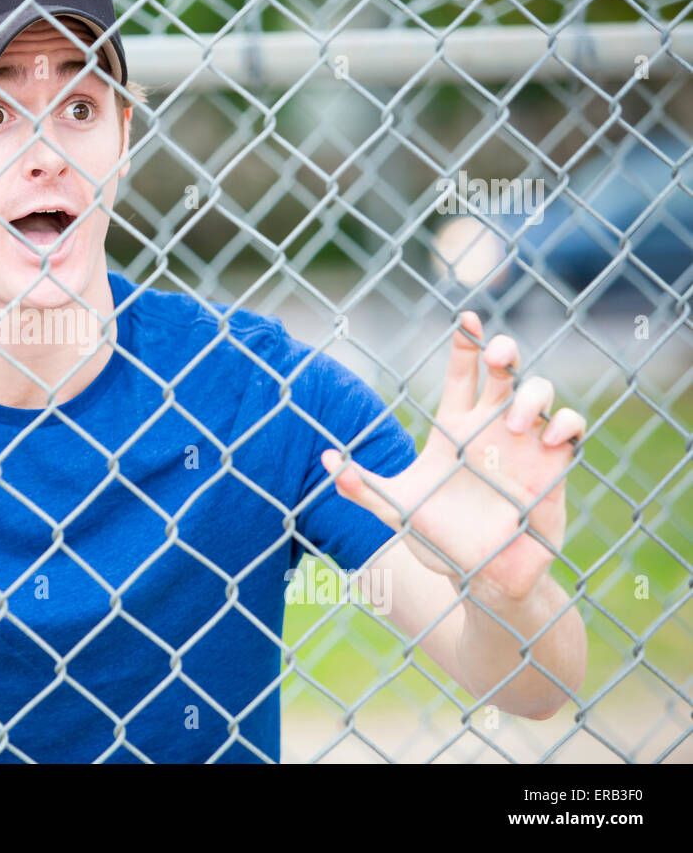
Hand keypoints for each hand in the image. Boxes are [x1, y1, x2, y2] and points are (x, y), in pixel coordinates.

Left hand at [321, 312, 586, 602]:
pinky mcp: (553, 465)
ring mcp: (524, 444)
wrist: (479, 577)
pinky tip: (549, 437)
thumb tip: (324, 461)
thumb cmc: (437, 539)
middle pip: (504, 370)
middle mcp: (490, 428)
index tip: (466, 318)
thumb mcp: (396, 509)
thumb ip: (361, 486)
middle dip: (503, 350)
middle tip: (497, 354)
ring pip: (539, 391)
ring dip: (531, 394)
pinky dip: (566, 422)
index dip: (466, 344)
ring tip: (510, 425)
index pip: (462, 374)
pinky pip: (571, 427)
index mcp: (454, 429)